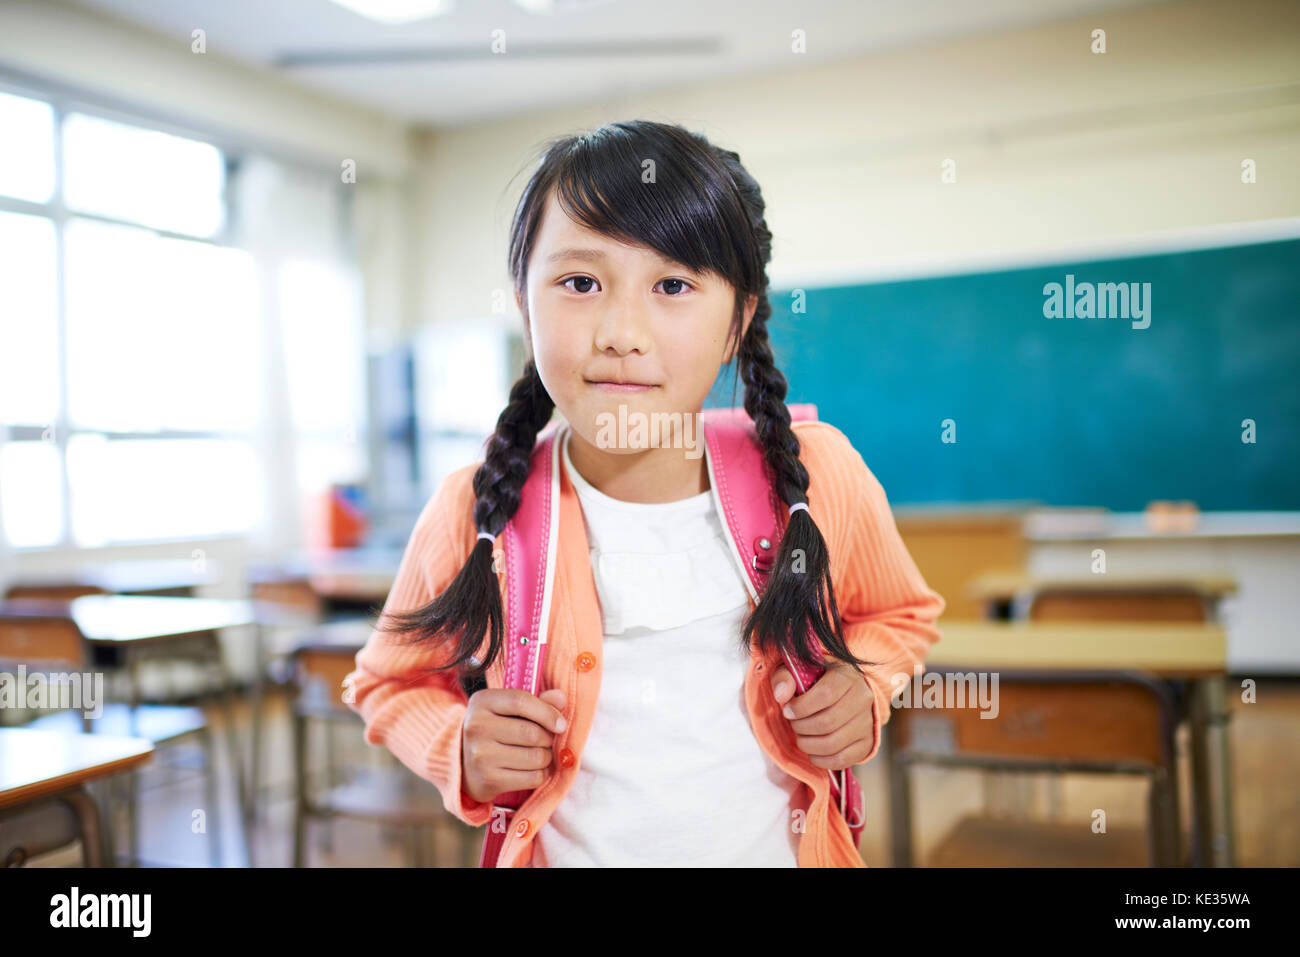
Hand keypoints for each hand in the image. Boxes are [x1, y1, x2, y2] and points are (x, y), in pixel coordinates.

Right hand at [461, 686, 567, 803]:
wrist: (464, 763)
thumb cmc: (495, 730)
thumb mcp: (509, 709)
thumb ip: (537, 701)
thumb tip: (561, 698)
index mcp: (481, 702)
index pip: (520, 701)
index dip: (547, 712)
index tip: (560, 724)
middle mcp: (476, 727)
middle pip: (532, 732)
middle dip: (548, 738)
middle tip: (544, 740)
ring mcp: (480, 755)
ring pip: (536, 757)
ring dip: (545, 757)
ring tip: (536, 754)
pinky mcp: (489, 780)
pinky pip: (533, 778)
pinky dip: (540, 774)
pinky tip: (530, 770)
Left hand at [770, 659, 874, 770]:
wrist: (844, 695)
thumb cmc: (815, 682)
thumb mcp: (797, 671)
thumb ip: (785, 678)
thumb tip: (781, 695)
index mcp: (846, 676)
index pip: (825, 694)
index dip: (801, 707)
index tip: (787, 711)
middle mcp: (863, 698)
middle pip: (827, 722)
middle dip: (801, 727)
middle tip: (794, 724)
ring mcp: (868, 723)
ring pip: (832, 743)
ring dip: (807, 745)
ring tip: (801, 737)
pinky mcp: (867, 743)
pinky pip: (841, 760)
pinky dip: (820, 760)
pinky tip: (812, 751)